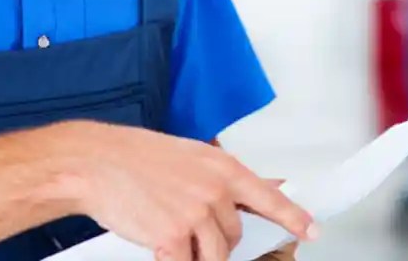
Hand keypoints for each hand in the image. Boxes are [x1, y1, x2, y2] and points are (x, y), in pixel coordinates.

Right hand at [55, 122, 315, 260]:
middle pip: (234, 236)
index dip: (294, 217)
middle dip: (216, 239)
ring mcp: (196, 214)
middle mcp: (216, 191)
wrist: (96, 163)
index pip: (270, 197)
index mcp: (224, 168)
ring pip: (215, 255)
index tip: (311, 230)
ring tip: (171, 234)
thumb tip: (267, 185)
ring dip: (196, 254)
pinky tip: (159, 246)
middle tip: (187, 224)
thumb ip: (227, 177)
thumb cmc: (138, 157)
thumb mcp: (194, 156)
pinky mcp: (173, 237)